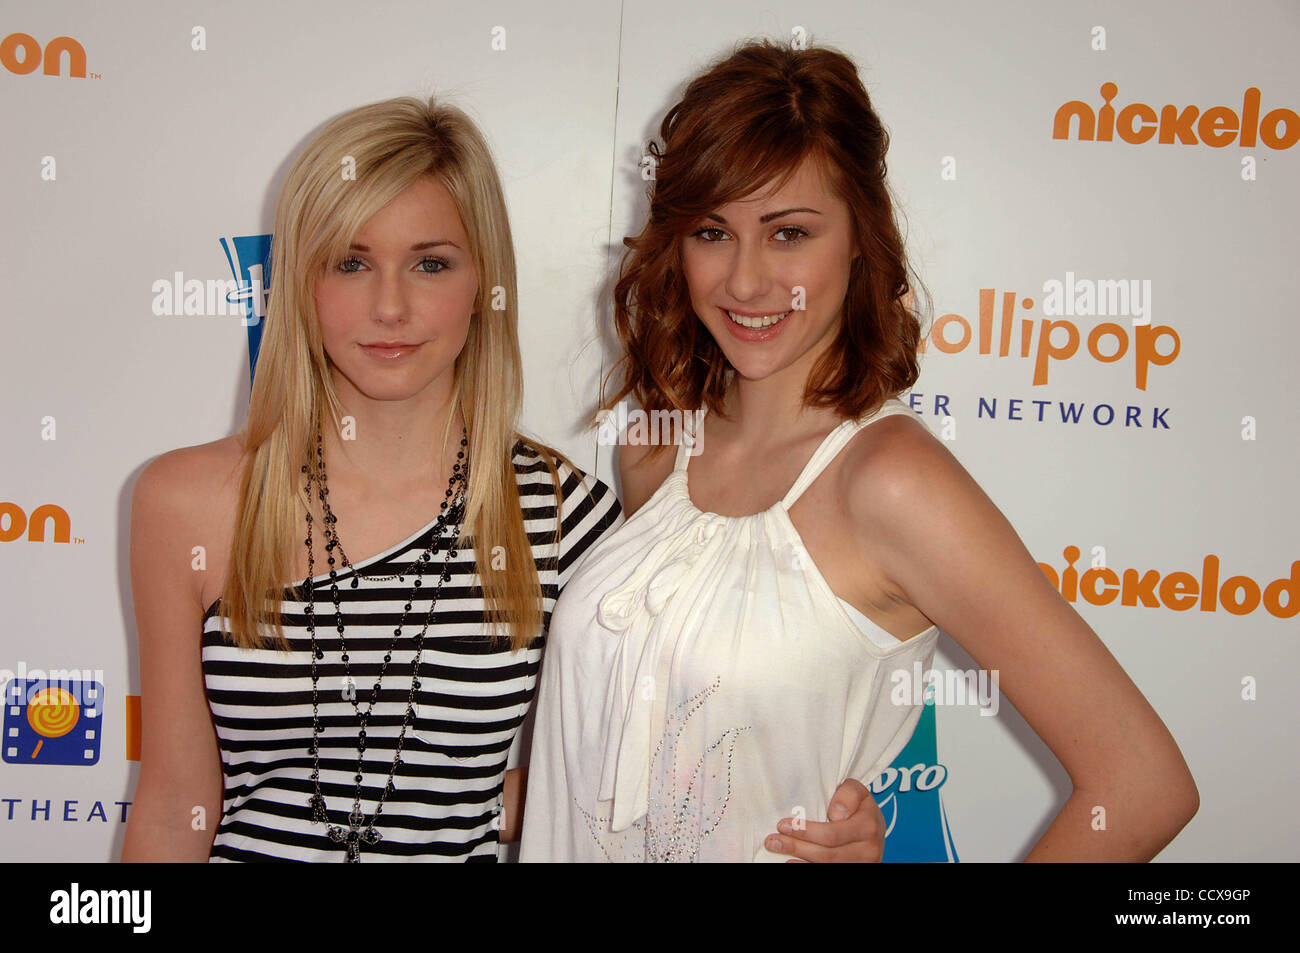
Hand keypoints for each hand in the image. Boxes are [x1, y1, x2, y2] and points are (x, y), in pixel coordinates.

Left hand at [765, 779, 883, 861]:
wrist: (875, 828)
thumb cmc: (860, 807)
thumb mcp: (858, 791)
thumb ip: (848, 794)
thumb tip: (835, 813)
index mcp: (868, 826)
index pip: (832, 834)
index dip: (805, 831)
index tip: (783, 825)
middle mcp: (869, 850)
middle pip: (826, 853)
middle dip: (796, 846)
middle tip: (773, 839)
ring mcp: (863, 864)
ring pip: (827, 866)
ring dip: (799, 859)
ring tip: (777, 849)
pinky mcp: (856, 870)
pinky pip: (830, 872)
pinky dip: (808, 868)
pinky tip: (792, 863)